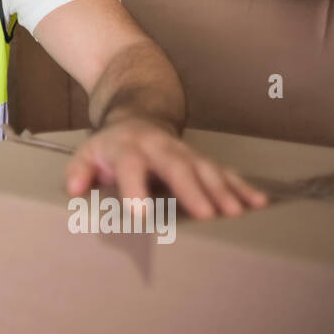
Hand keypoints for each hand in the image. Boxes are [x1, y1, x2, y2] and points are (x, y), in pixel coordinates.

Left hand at [65, 117, 268, 218]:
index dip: (135, 189)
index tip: (141, 214)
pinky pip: (225, 172)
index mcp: (128, 149)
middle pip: (177, 167)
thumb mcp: (88, 154)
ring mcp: (185, 152)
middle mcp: (160, 148)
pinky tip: (259, 202)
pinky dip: (242, 186)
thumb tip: (74, 190)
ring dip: (224, 190)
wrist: (138, 118)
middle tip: (209, 214)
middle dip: (193, 190)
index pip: (131, 167)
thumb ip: (79, 171)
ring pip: (207, 169)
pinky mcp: (202, 159)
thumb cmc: (111, 148)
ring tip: (238, 213)